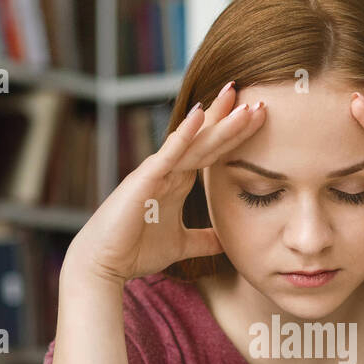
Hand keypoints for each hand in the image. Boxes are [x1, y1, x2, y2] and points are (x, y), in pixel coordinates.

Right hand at [65, 81, 266, 286]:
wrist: (104, 264)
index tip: (258, 116)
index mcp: (178, 181)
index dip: (235, 134)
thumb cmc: (136, 250)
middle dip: (231, 119)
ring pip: (193, 142)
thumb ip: (204, 240)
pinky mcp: (144, 180)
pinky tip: (199, 114)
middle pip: (207, 139)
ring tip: (239, 99)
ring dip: (217, 121)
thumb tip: (226, 241)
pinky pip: (168, 154)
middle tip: (259, 99)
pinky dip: (184, 134)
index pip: (212, 151)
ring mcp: (156, 172)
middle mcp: (169, 170)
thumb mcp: (182, 245)